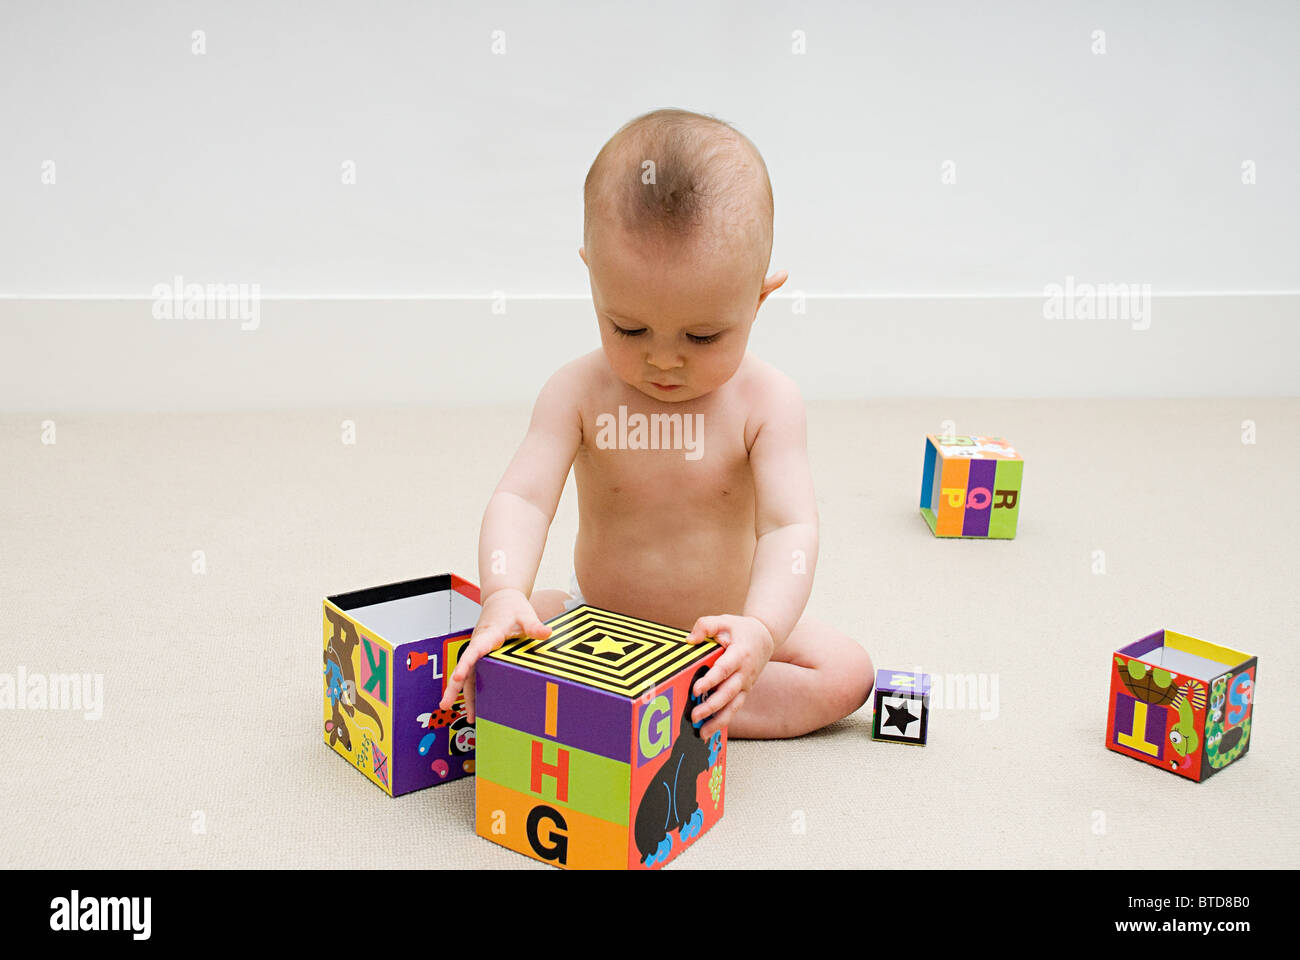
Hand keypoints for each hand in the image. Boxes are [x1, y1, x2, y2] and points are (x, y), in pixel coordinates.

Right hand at [439, 588, 551, 721]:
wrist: (502, 599)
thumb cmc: (512, 606)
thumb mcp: (525, 613)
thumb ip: (534, 625)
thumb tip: (545, 633)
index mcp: (488, 635)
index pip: (474, 651)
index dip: (465, 664)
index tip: (457, 677)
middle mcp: (479, 645)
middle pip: (464, 668)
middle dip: (454, 687)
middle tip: (445, 704)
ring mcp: (478, 652)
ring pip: (468, 675)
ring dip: (462, 694)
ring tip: (461, 714)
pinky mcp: (482, 656)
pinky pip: (474, 675)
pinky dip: (472, 690)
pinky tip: (474, 706)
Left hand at [684, 615, 774, 738]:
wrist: (765, 637)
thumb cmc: (741, 630)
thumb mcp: (724, 621)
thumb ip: (706, 626)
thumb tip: (690, 639)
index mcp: (740, 654)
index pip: (724, 670)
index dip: (710, 681)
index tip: (696, 690)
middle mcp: (744, 673)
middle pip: (728, 693)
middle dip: (711, 706)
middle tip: (695, 716)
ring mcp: (746, 685)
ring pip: (733, 706)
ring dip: (718, 721)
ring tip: (702, 733)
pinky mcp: (744, 692)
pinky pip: (734, 708)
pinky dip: (723, 721)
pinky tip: (710, 731)